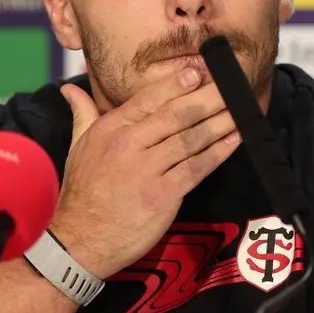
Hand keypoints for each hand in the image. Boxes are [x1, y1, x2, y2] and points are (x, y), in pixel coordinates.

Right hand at [50, 68, 241, 279]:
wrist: (80, 240)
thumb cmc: (82, 193)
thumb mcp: (76, 147)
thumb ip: (82, 113)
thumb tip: (70, 89)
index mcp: (110, 129)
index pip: (149, 98)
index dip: (177, 84)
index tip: (200, 72)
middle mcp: (128, 144)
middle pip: (177, 114)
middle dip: (210, 97)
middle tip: (234, 84)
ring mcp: (147, 170)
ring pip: (191, 138)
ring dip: (221, 122)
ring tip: (243, 108)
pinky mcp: (163, 194)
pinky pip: (197, 167)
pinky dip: (219, 151)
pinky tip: (235, 139)